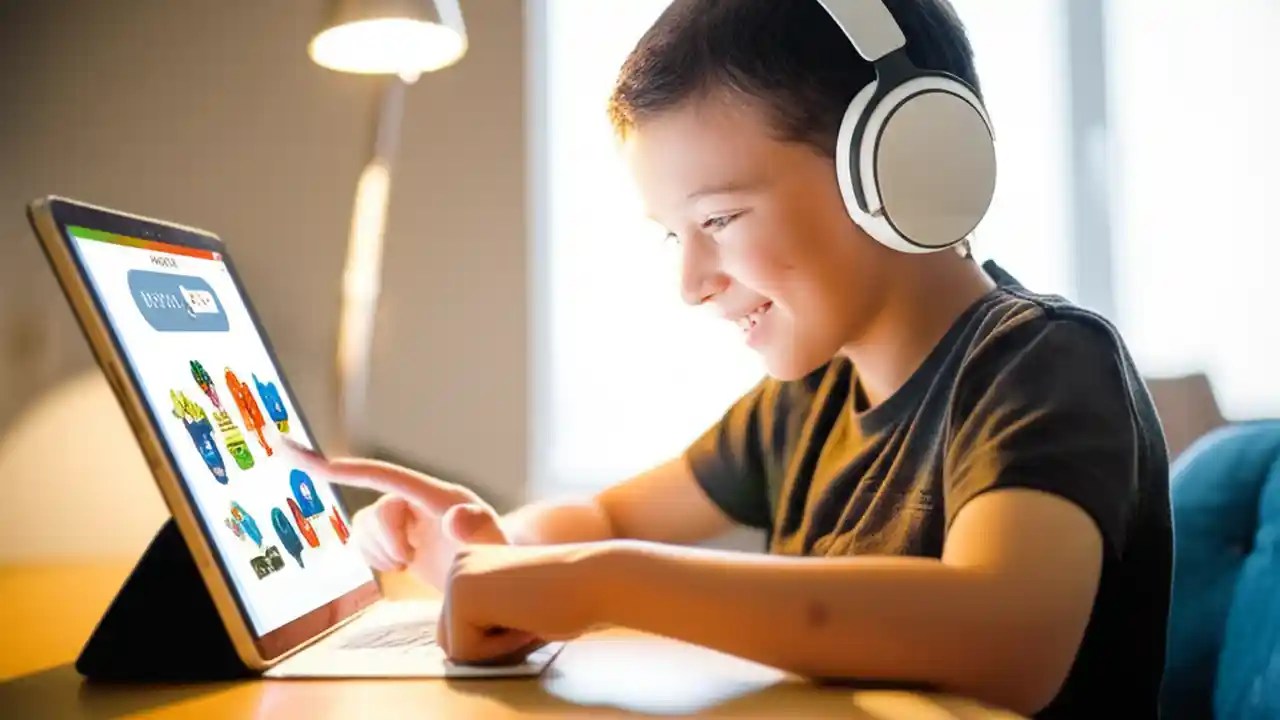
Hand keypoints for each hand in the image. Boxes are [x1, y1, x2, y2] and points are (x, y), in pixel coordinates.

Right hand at [278, 439, 507, 590]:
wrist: (496, 570)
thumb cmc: (500, 557)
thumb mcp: (497, 549)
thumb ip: (481, 533)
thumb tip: (455, 518)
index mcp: (438, 495)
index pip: (385, 475)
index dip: (345, 468)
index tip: (299, 455)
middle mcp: (416, 501)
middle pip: (374, 511)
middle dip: (383, 542)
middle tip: (408, 562)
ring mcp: (404, 517)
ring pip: (362, 526)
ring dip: (377, 551)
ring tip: (408, 564)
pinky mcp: (394, 535)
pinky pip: (361, 539)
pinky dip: (372, 556)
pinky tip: (399, 564)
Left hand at [439, 542, 613, 663]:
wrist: (595, 581)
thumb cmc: (568, 598)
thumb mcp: (516, 605)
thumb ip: (486, 618)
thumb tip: (457, 650)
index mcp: (470, 563)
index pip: (461, 628)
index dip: (497, 637)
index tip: (529, 610)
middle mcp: (457, 564)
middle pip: (450, 639)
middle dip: (489, 644)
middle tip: (528, 616)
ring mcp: (456, 577)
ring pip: (456, 648)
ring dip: (495, 647)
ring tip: (526, 616)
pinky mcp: (462, 596)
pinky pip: (466, 652)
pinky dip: (499, 648)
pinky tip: (525, 618)